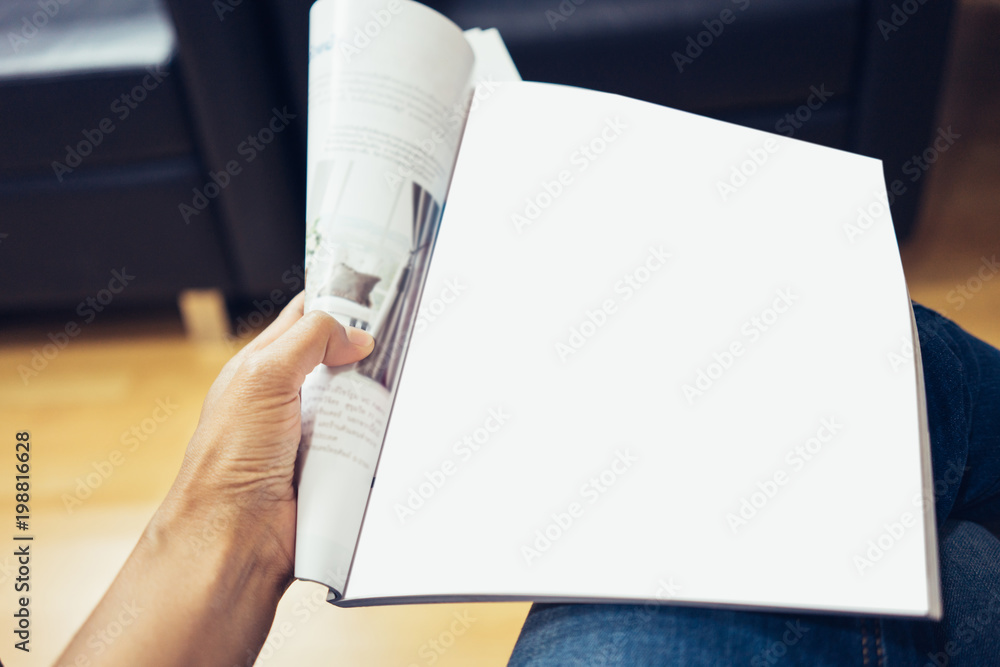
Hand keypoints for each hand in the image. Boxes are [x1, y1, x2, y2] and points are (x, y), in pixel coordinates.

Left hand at [57, 292, 373, 666]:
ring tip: (398, 387)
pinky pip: (370, 443)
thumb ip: (309, 340)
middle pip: (343, 359)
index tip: (377, 288)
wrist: (237, 536)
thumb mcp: (262, 376)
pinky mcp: (335, 468)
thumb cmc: (230, 458)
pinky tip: (394, 430)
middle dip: (370, 351)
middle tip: (399, 339)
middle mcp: (290, 397)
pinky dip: (383, 437)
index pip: (306, 317)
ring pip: (363, 400)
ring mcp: (315, 434)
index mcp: (264, 366)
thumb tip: (358, 337)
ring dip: (378, 398)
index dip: (338, 300)